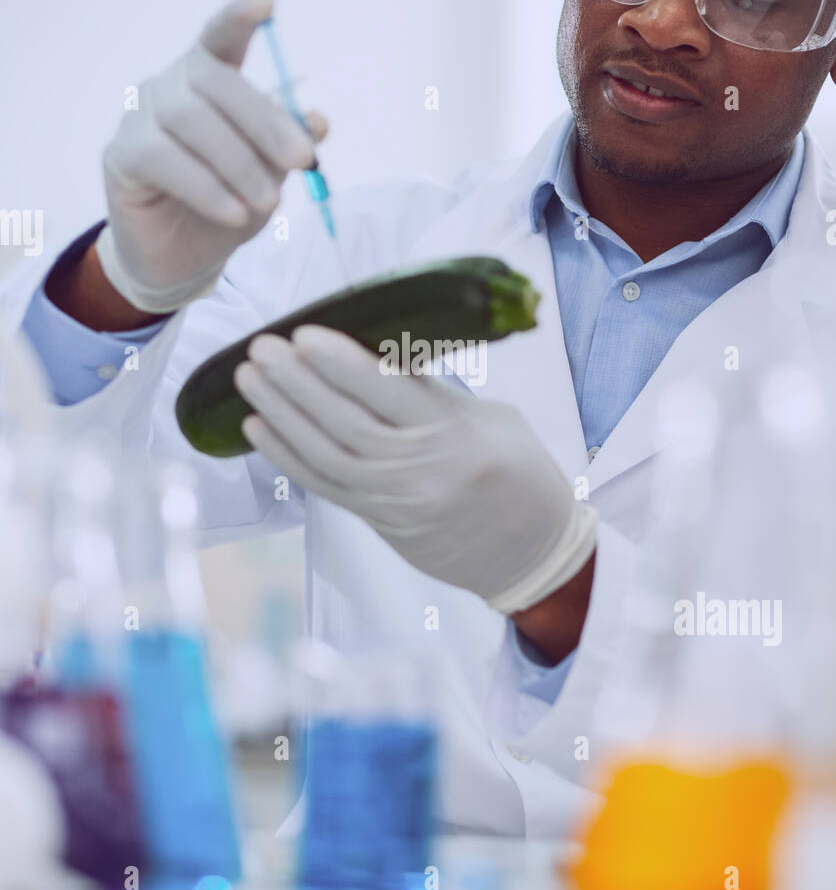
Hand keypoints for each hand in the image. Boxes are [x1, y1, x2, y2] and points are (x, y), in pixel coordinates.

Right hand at [96, 0, 326, 312]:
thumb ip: (288, 145)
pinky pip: (164, 160)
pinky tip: (234, 214)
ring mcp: (141, 115)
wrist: (184, 258)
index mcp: (209, 79)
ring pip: (192, 120)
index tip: (266, 1)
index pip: (221, 37)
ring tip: (269, 202)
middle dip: (266, 121)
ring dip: (239, 163)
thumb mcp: (269, 175)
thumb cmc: (230, 203)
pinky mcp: (121, 154)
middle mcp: (171, 85)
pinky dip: (207, 188)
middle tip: (302, 160)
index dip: (240, 18)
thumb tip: (318, 120)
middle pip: (216, 82)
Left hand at [234, 326, 596, 612]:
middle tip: (262, 347)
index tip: (305, 335)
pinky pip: (323, 486)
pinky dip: (287, 455)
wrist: (531, 555)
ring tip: (250, 378)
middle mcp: (419, 469)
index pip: (387, 391)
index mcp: (454, 435)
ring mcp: (394, 500)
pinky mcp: (378, 522)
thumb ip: (435, 392)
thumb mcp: (494, 420)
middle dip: (297, 381)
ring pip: (324, 453)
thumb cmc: (521, 476)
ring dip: (281, 413)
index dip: (340, 362)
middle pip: (344, 421)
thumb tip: (374, 357)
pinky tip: (259, 427)